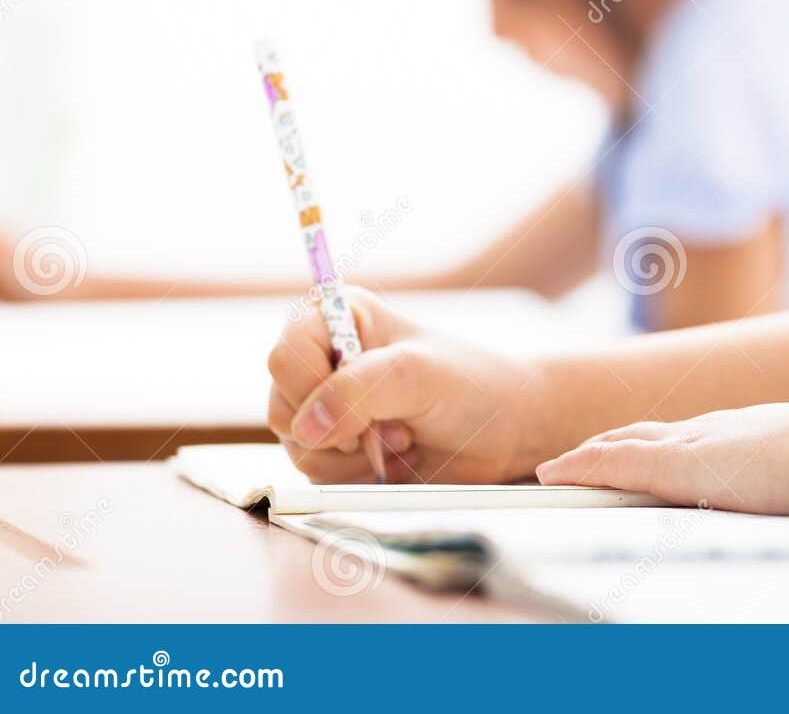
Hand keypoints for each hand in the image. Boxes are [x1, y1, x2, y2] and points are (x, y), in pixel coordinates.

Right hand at [265, 288, 544, 483]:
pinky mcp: (336, 445)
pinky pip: (317, 473)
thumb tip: (305, 427)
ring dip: (353, 455)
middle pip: (282, 407)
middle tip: (395, 424)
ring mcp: (326, 405)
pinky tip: (397, 457)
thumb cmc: (472, 386)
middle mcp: (323, 357)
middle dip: (340, 429)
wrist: (505, 430)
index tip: (364, 402)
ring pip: (296, 446)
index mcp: (338, 317)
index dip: (313, 389)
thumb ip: (358, 392)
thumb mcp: (418, 376)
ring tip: (403, 437)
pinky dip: (357, 473)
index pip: (285, 356)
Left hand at [535, 398, 788, 514]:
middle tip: (583, 457)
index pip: (689, 435)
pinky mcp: (674, 464)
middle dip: (613, 445)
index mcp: (746, 433)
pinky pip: (610, 462)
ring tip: (557, 469)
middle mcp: (712, 430)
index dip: (659, 441)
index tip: (640, 448)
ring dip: (588, 457)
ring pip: (622, 445)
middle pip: (648, 433)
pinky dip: (579, 467)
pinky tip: (551, 474)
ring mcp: (691, 444)